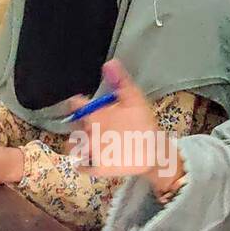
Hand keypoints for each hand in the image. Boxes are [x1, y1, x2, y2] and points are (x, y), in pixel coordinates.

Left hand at [67, 60, 169, 179]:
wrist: (156, 154)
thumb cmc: (145, 125)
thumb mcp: (136, 99)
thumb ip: (120, 81)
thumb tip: (109, 63)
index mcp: (97, 114)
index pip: (76, 104)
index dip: (78, 103)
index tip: (83, 104)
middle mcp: (90, 133)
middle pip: (74, 126)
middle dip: (81, 124)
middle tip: (94, 125)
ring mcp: (92, 151)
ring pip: (74, 145)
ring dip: (78, 142)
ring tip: (90, 141)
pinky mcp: (97, 167)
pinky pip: (80, 165)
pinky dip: (81, 161)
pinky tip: (89, 156)